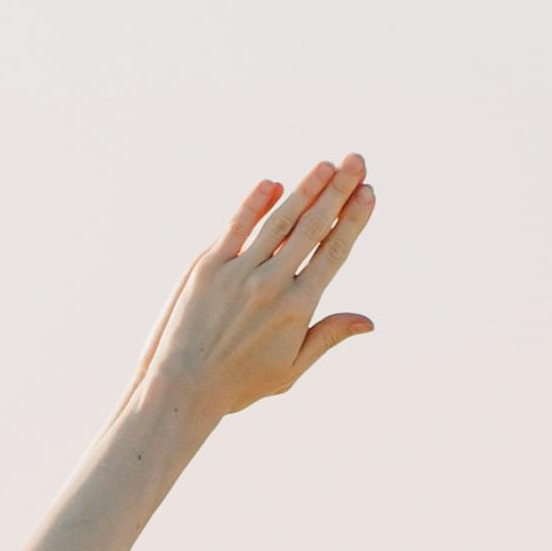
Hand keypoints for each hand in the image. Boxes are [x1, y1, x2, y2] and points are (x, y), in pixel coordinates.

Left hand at [130, 157, 378, 424]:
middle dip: (338, 191)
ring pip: (278, 221)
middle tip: (357, 162)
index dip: (353, 219)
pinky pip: (235, 227)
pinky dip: (254, 203)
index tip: (369, 192)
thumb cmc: (239, 384)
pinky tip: (273, 183)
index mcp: (297, 308)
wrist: (182, 389)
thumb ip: (328, 336)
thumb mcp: (291, 368)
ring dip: (304, 189)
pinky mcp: (207, 267)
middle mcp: (271, 284)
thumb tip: (368, 321)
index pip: (333, 253)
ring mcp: (238, 272)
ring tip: (326, 166)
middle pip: (311, 227)